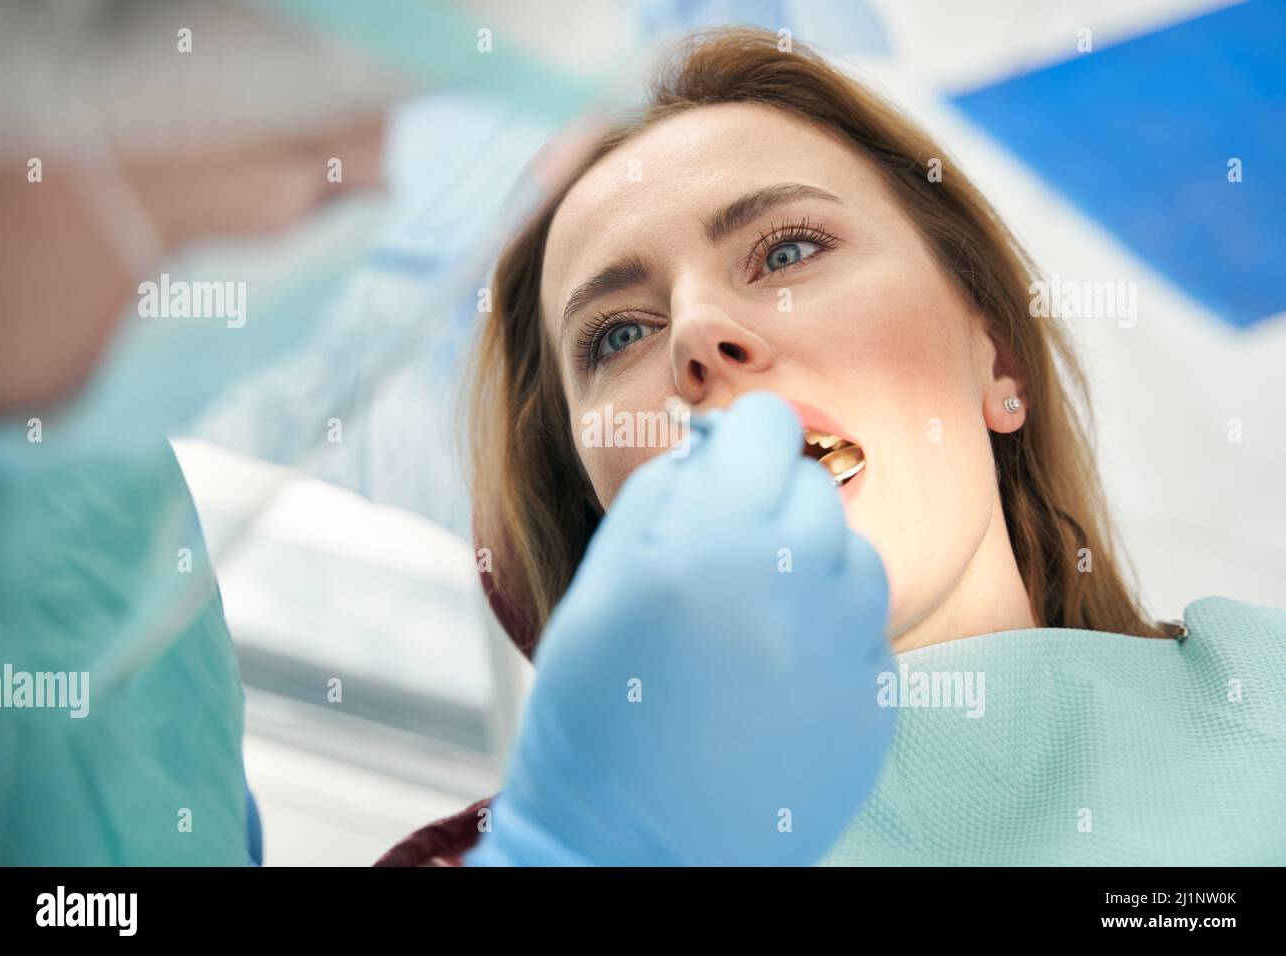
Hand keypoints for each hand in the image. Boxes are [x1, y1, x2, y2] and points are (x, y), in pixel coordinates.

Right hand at [467, 391, 894, 865]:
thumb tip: (716, 447)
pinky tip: (780, 674)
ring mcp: (841, 651)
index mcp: (706, 544)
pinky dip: (834, 636)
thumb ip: (664, 496)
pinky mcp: (874, 707)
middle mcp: (787, 586)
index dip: (745, 440)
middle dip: (776, 503)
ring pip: (857, 558)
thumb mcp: (601, 583)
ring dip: (815, 568)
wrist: (628, 845)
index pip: (769, 429)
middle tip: (733, 552)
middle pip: (817, 489)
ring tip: (760, 618)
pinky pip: (870, 632)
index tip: (733, 462)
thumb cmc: (596, 710)